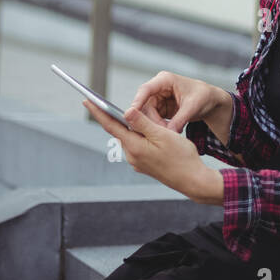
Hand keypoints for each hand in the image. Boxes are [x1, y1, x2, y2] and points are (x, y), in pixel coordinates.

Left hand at [83, 99, 221, 203]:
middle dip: (115, 117)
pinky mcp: (144, 164)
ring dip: (132, 127)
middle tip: (106, 103)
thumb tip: (125, 111)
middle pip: (119, 131)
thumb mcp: (163, 135)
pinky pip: (137, 145)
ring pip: (130, 138)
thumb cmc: (181, 156)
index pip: (111, 125)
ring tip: (138, 117)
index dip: (98, 111)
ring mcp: (138, 162)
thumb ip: (143, 123)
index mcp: (135, 147)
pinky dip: (139, 136)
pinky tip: (149, 132)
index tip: (87, 100)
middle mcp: (132, 156)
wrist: (192, 180)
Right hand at [129, 71, 224, 132]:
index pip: (146, 89)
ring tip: (168, 132)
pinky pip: (153, 119)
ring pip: (147, 114)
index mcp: (165, 80)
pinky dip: (158, 126)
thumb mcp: (193, 107)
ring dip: (154, 124)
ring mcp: (158, 99)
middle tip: (160, 131)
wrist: (210, 102)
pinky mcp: (160, 109)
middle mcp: (158, 88)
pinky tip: (169, 131)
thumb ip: (180, 119)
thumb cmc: (203, 96)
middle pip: (144, 105)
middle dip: (149, 119)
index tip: (132, 114)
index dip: (137, 102)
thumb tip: (168, 132)